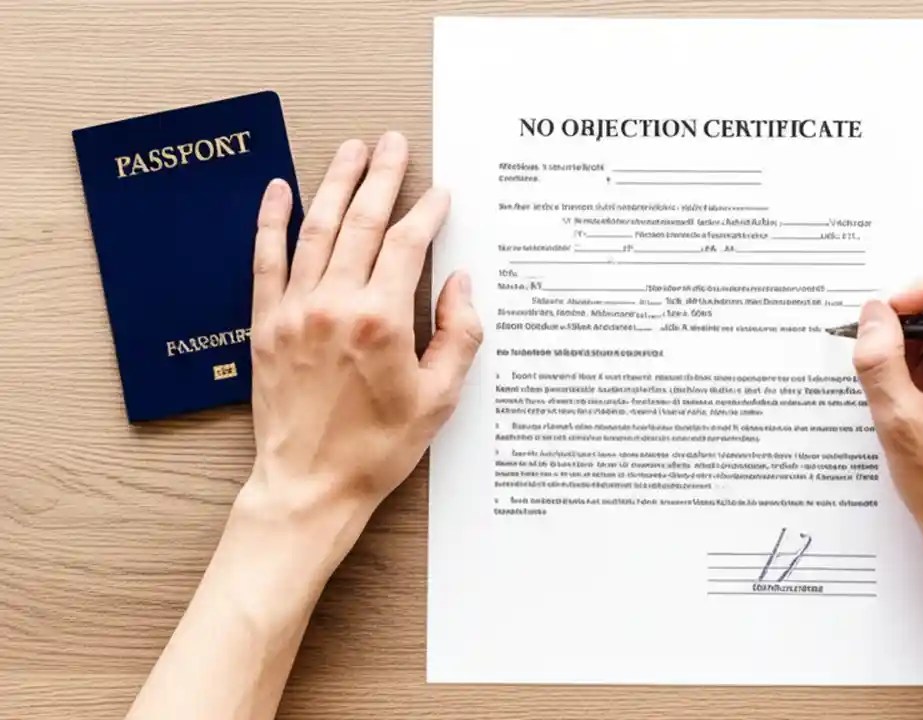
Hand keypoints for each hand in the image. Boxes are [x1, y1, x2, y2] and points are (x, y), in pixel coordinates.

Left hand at [245, 131, 481, 518]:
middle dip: (382, 177)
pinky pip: (265, 259)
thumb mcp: (439, 398)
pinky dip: (271, 221)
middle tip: (394, 143)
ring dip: (335, 183)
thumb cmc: (377, 448)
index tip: (440, 193)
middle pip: (361, 222)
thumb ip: (458, 334)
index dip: (427, 211)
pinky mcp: (266, 325)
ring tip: (351, 150)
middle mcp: (335, 305)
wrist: (309, 486)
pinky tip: (279, 190)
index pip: (407, 245)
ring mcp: (295, 311)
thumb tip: (459, 284)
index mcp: (382, 320)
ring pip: (316, 229)